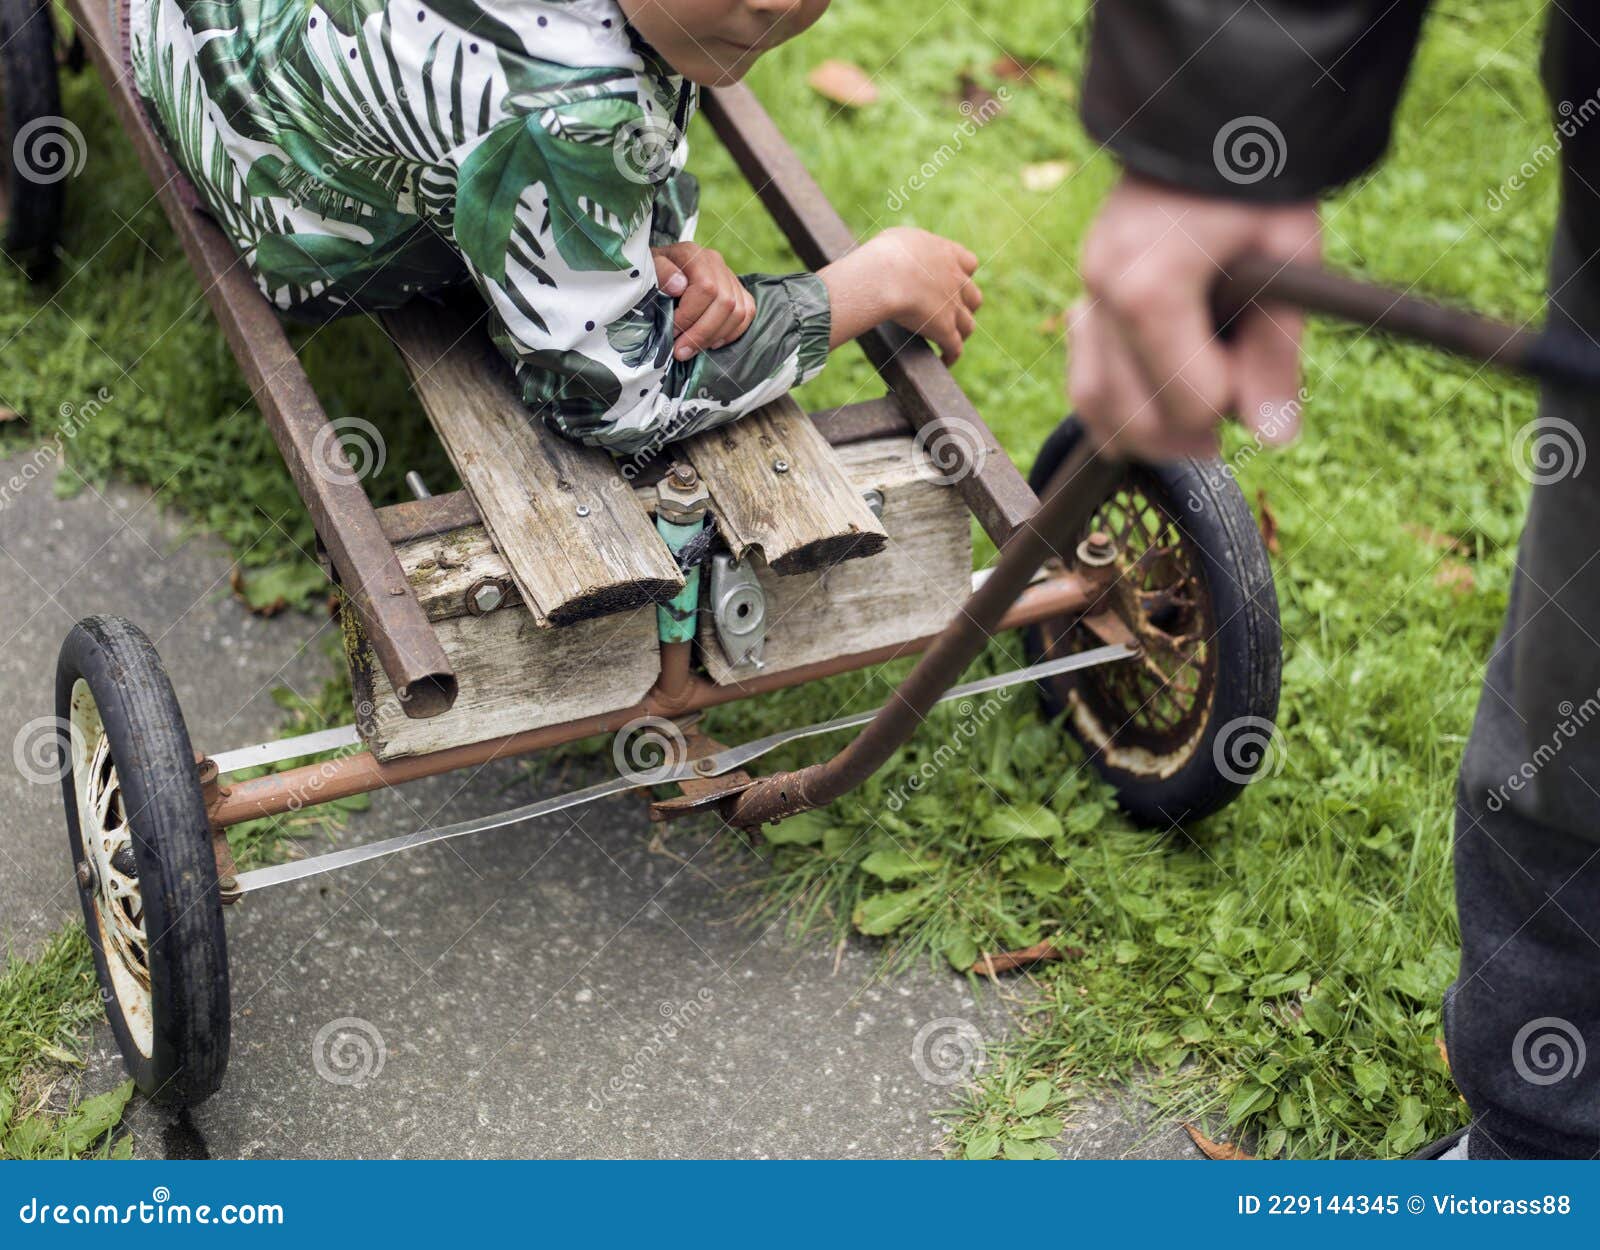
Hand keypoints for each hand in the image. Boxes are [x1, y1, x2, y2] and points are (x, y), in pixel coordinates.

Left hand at [651, 243, 756, 360]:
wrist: (661, 268)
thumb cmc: (652, 273)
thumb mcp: (646, 269)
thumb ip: (660, 273)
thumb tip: (679, 286)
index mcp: (694, 254)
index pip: (706, 288)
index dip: (690, 316)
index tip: (672, 332)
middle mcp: (716, 263)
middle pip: (725, 303)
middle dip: (702, 333)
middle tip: (681, 351)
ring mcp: (730, 277)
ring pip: (738, 312)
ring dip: (715, 336)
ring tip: (692, 350)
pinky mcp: (738, 291)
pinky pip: (747, 314)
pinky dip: (731, 333)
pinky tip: (712, 343)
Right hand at [870, 226, 982, 361]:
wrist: (887, 274)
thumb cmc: (885, 253)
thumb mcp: (898, 239)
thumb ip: (907, 248)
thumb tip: (897, 253)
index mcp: (948, 254)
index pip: (969, 263)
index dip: (962, 273)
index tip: (952, 279)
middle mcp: (956, 280)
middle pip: (973, 297)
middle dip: (965, 305)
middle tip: (951, 313)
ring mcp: (953, 306)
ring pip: (968, 325)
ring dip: (961, 333)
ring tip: (950, 340)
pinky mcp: (944, 329)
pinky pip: (954, 348)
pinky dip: (951, 356)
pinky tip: (945, 362)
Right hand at [1069, 172, 1321, 460]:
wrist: (1212, 115)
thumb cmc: (1259, 182)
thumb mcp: (1288, 260)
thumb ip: (1278, 354)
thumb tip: (1275, 437)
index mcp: (1149, 288)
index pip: (1189, 401)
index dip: (1233, 407)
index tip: (1261, 384)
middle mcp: (1102, 294)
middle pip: (1135, 415)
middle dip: (1185, 437)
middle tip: (1227, 435)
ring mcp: (1084, 291)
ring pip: (1094, 403)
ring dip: (1143, 432)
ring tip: (1190, 432)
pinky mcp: (1083, 290)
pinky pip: (1083, 373)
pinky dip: (1113, 404)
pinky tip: (1150, 408)